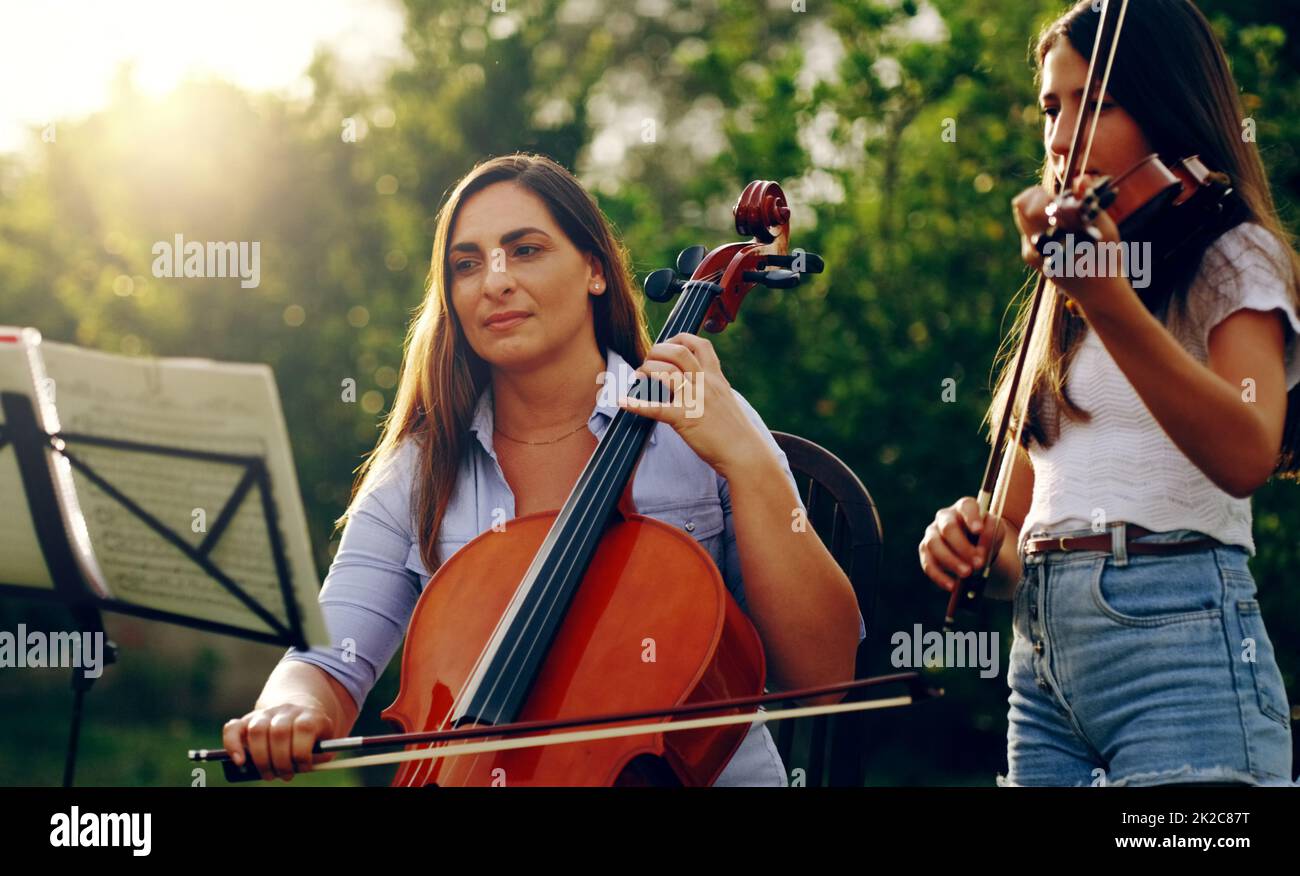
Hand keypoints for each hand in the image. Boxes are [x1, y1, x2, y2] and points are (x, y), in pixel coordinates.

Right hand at [222, 703, 335, 781]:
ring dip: (261, 759)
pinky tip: (239, 762)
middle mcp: (286, 710)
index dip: (302, 753)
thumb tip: (300, 767)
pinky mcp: (247, 720)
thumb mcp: (323, 746)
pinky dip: (233, 745)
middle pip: (279, 732)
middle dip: (281, 761)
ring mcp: (266, 713)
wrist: (301, 714)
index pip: (304, 728)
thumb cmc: (313, 738)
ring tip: (269, 774)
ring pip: (257, 730)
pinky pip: (233, 727)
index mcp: (309, 715)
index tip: (303, 767)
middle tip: (285, 776)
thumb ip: (317, 757)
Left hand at [617, 332, 768, 477]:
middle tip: (647, 363)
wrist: (746, 454)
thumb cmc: (736, 432)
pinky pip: (656, 408)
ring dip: (646, 371)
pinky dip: (636, 405)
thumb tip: (689, 385)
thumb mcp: (725, 401)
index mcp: (716, 378)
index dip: (678, 339)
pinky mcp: (685, 420)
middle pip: (677, 352)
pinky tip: (623, 402)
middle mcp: (706, 383)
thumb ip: (709, 389)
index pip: (699, 344)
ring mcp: (695, 400)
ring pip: (665, 373)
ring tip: (638, 379)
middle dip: (656, 352)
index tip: (666, 347)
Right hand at [918, 497, 1008, 591]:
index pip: (966, 507)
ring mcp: (932, 533)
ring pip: (934, 545)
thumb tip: (982, 547)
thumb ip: (992, 534)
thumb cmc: (986, 537)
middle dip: (963, 547)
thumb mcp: (996, 532)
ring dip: (951, 561)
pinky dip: (939, 576)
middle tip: (978, 563)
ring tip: (967, 574)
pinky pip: (928, 563)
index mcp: (965, 507)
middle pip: (948, 528)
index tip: (979, 530)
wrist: (976, 550)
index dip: (971, 518)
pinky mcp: (925, 551)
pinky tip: (952, 586)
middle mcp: (945, 517)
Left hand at [1011, 176, 1129, 311]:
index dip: (1041, 193)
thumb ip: (1088, 200)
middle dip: (1039, 200)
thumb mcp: (1104, 226)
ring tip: (1066, 223)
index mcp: (1050, 233)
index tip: (1058, 197)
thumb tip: (1079, 178)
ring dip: (1041, 213)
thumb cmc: (1106, 257)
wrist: (1098, 293)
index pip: (1026, 202)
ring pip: (1025, 220)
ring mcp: (1031, 253)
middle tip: (1061, 206)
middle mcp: (1035, 244)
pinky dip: (1043, 227)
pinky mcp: (1032, 259)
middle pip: (1021, 208)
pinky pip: (1030, 233)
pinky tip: (1063, 235)